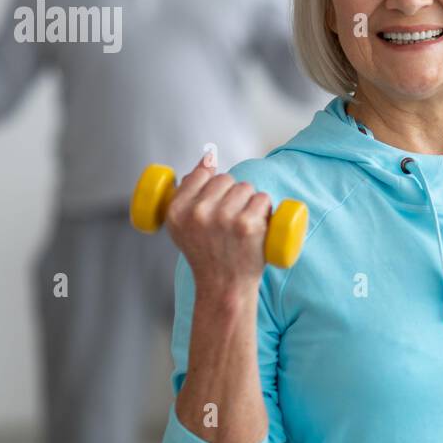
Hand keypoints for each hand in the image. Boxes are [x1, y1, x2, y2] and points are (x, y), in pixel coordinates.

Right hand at [164, 151, 271, 294]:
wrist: (224, 286)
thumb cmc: (206, 254)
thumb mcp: (183, 225)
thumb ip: (189, 190)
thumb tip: (208, 155)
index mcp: (177, 211)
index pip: (201, 174)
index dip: (213, 186)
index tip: (216, 204)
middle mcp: (198, 213)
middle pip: (226, 179)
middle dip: (233, 194)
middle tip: (231, 220)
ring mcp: (224, 218)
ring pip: (246, 187)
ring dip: (250, 201)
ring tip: (244, 224)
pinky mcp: (248, 225)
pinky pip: (263, 198)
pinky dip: (266, 210)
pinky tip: (258, 226)